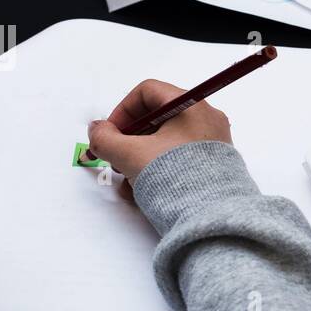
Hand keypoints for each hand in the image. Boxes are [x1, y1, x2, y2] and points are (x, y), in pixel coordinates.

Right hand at [87, 79, 232, 191]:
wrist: (211, 217)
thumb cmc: (176, 179)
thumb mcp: (130, 155)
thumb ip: (106, 139)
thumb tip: (97, 130)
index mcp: (192, 106)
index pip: (148, 92)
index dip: (123, 110)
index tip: (110, 133)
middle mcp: (206, 120)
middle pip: (157, 118)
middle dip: (130, 139)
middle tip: (117, 157)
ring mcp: (213, 144)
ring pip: (166, 142)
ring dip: (140, 158)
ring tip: (129, 180)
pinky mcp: (214, 166)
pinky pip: (180, 159)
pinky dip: (159, 169)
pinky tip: (144, 191)